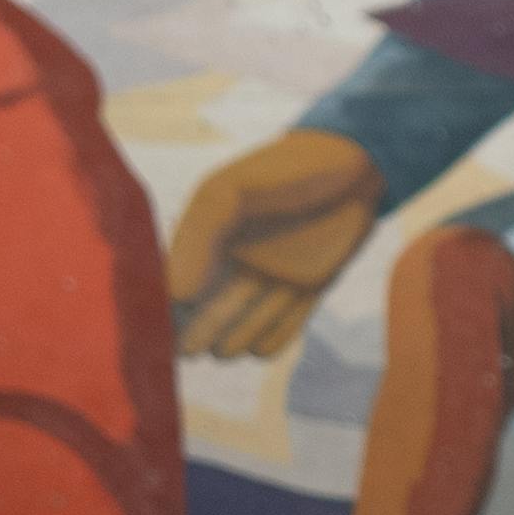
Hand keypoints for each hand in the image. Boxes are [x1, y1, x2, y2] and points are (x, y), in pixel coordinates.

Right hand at [165, 127, 390, 361]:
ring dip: (231, 339)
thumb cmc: (285, 173)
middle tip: (190, 349)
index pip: (171, 285)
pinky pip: (279, 333)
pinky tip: (261, 339)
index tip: (159, 333)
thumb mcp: (231, 193)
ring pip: (239, 330)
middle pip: (201, 317)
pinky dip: (269, 340)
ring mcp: (268, 278)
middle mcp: (232, 262)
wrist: (354, 165)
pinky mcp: (304, 290)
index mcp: (204, 238)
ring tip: (223, 344)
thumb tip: (175, 295)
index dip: (162, 312)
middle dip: (193, 336)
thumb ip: (200, 238)